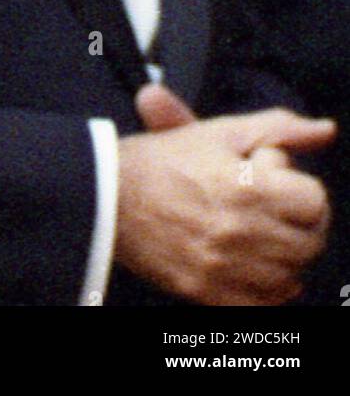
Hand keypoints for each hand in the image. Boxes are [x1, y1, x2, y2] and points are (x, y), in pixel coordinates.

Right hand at [116, 89, 334, 304]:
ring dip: (283, 255)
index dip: (299, 187)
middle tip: (270, 207)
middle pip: (309, 241)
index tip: (276, 181)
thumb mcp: (222, 131)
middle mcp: (240, 231)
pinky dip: (265, 287)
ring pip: (291, 276)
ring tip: (256, 233)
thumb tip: (324, 131)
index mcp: (247, 186)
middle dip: (297, 221)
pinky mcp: (208, 293)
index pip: (315, 201)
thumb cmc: (165, 159)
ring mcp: (224, 267)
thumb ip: (280, 128)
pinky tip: (248, 263)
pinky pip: (264, 304)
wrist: (108, 195)